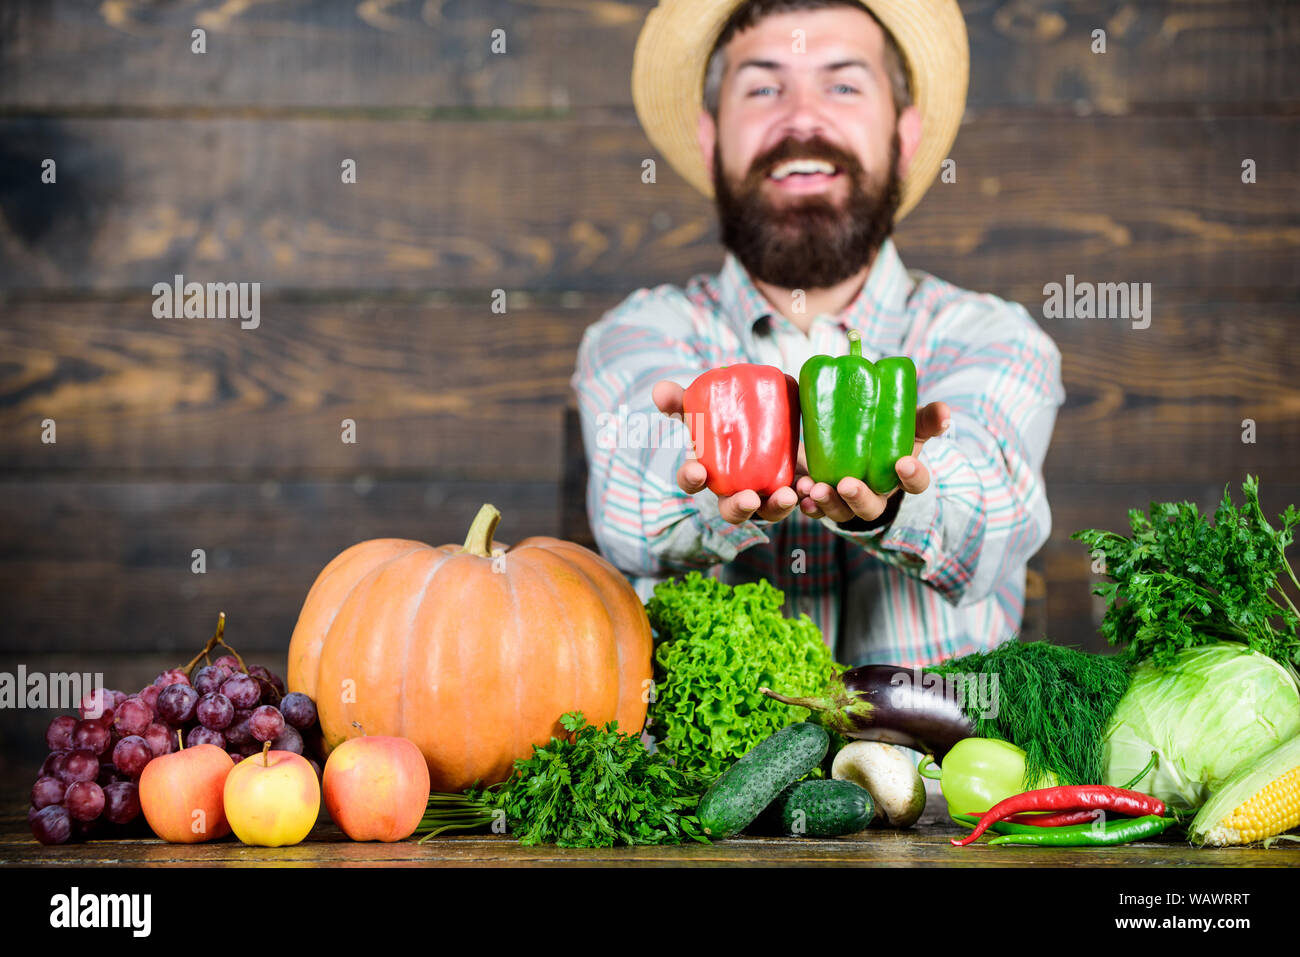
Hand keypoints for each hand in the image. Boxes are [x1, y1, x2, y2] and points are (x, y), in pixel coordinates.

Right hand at [653, 380, 799, 524]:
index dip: (691, 478)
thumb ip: (682, 399)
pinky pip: (797, 501)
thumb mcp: (705, 406)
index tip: (698, 471)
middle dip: (738, 508)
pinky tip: (808, 490)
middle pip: (731, 510)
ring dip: (776, 508)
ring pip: (766, 512)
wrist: (770, 417)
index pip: (692, 481)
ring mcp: (763, 496)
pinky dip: (804, 499)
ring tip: (787, 496)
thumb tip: (659, 391)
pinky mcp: (790, 492)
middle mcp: (733, 491)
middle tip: (749, 498)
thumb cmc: (729, 418)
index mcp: (708, 472)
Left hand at [794, 401, 951, 523]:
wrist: (846, 438)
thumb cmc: (884, 433)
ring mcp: (847, 502)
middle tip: (847, 484)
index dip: (911, 476)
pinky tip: (800, 491)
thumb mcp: (906, 423)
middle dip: (859, 498)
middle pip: (871, 507)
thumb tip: (945, 412)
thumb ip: (926, 418)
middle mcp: (875, 495)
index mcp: (900, 477)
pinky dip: (807, 503)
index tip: (903, 463)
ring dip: (828, 503)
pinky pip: (815, 509)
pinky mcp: (822, 500)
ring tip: (814, 488)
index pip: (915, 484)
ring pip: (840, 512)